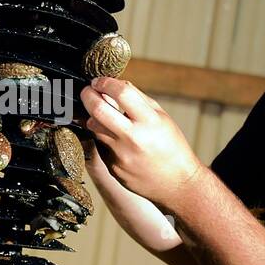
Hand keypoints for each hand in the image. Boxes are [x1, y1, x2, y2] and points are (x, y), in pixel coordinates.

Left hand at [80, 76, 202, 209]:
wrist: (177, 184)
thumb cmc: (172, 147)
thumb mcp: (162, 117)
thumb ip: (138, 99)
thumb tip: (115, 85)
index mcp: (149, 121)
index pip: (121, 93)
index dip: (106, 82)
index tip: (99, 80)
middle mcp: (133, 138)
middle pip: (98, 110)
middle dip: (87, 95)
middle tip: (87, 91)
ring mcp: (120, 155)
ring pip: (94, 127)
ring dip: (94, 117)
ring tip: (103, 115)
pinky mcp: (112, 167)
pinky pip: (100, 145)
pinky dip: (103, 137)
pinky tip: (116, 140)